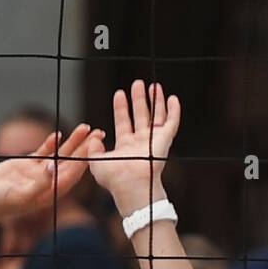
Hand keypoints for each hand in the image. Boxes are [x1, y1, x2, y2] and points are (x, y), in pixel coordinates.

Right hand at [0, 123, 101, 224]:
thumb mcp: (19, 194)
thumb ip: (38, 183)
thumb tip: (54, 167)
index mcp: (49, 193)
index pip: (73, 174)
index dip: (86, 159)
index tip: (97, 146)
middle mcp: (47, 184)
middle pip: (71, 163)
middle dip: (86, 148)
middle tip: (101, 133)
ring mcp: (37, 174)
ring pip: (60, 155)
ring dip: (73, 142)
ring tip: (86, 127)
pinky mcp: (25, 166)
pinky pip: (43, 153)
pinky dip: (52, 143)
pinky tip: (59, 134)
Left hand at [87, 79, 180, 214]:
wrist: (131, 183)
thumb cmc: (113, 177)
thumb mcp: (96, 162)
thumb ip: (94, 149)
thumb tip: (95, 137)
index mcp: (125, 146)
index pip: (123, 122)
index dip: (121, 108)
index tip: (119, 93)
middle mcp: (140, 142)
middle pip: (140, 115)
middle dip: (138, 99)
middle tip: (136, 84)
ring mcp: (153, 140)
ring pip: (155, 115)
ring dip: (155, 100)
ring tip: (153, 85)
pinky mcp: (165, 140)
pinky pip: (172, 122)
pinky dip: (173, 110)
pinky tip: (172, 98)